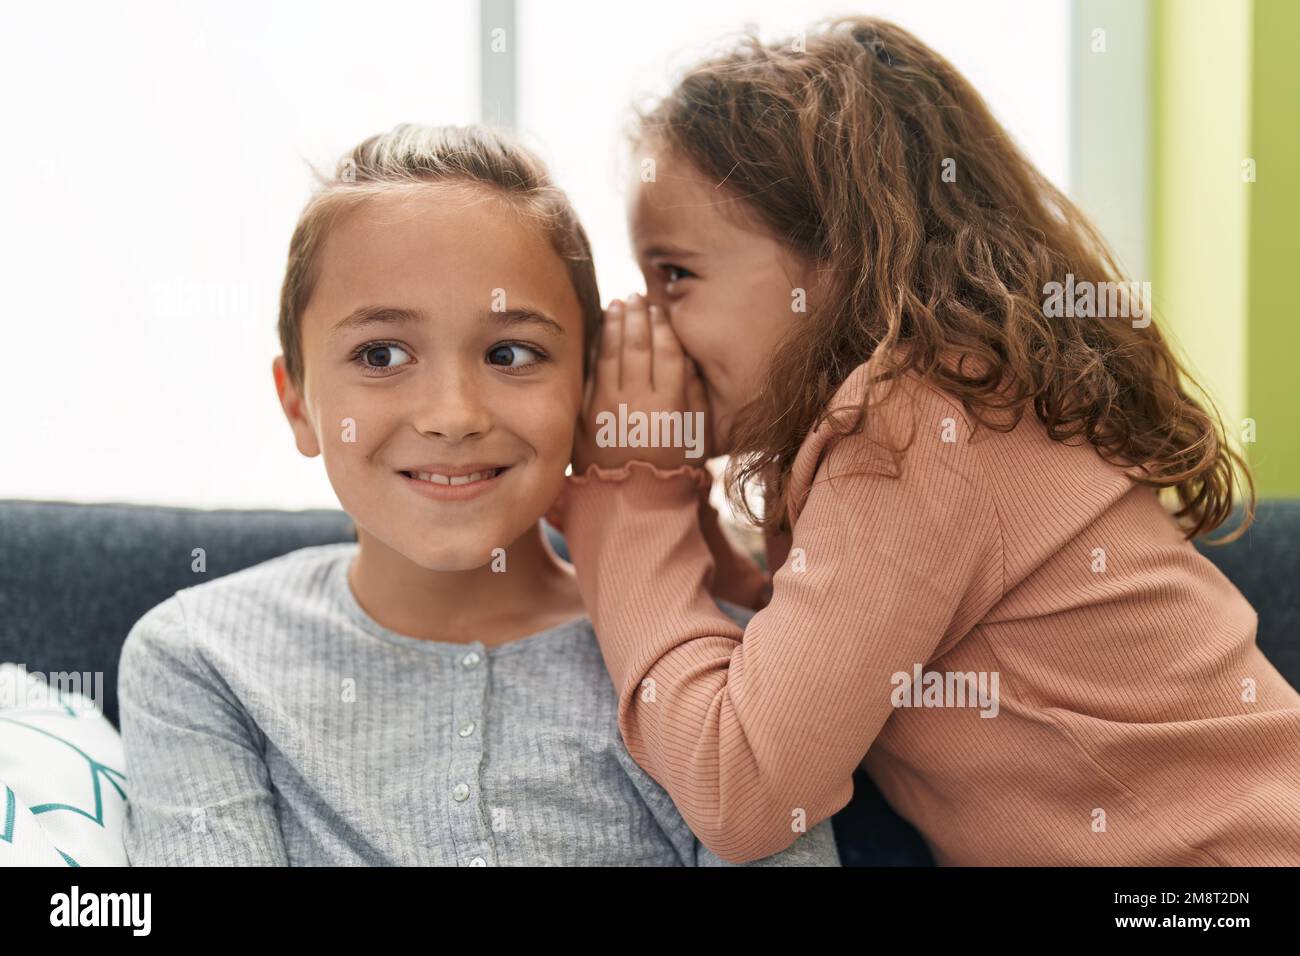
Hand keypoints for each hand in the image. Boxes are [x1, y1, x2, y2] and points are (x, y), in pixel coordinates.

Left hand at [572, 293, 710, 472]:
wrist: (632, 509)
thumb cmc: (673, 475)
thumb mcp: (698, 440)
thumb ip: (695, 399)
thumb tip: (688, 361)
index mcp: (668, 408)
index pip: (667, 353)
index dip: (664, 327)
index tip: (661, 310)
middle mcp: (635, 405)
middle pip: (636, 347)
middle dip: (637, 316)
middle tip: (636, 296)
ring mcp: (605, 411)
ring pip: (608, 356)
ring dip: (613, 325)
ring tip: (617, 305)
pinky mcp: (583, 419)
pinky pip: (588, 375)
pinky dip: (593, 350)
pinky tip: (598, 334)